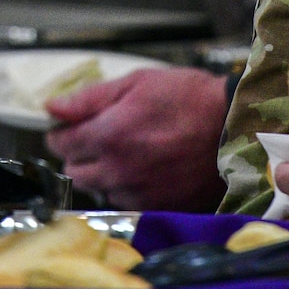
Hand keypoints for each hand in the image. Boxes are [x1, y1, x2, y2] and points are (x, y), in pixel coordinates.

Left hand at [43, 67, 228, 210]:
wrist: (234, 127)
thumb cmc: (189, 99)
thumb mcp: (136, 83)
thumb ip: (89, 99)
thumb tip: (53, 107)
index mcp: (108, 136)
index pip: (60, 144)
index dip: (61, 131)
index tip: (69, 126)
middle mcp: (118, 170)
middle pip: (74, 171)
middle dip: (78, 153)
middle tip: (98, 136)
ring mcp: (138, 192)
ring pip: (99, 189)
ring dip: (102, 172)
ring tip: (127, 150)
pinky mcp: (158, 205)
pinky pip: (126, 201)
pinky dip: (127, 186)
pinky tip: (143, 167)